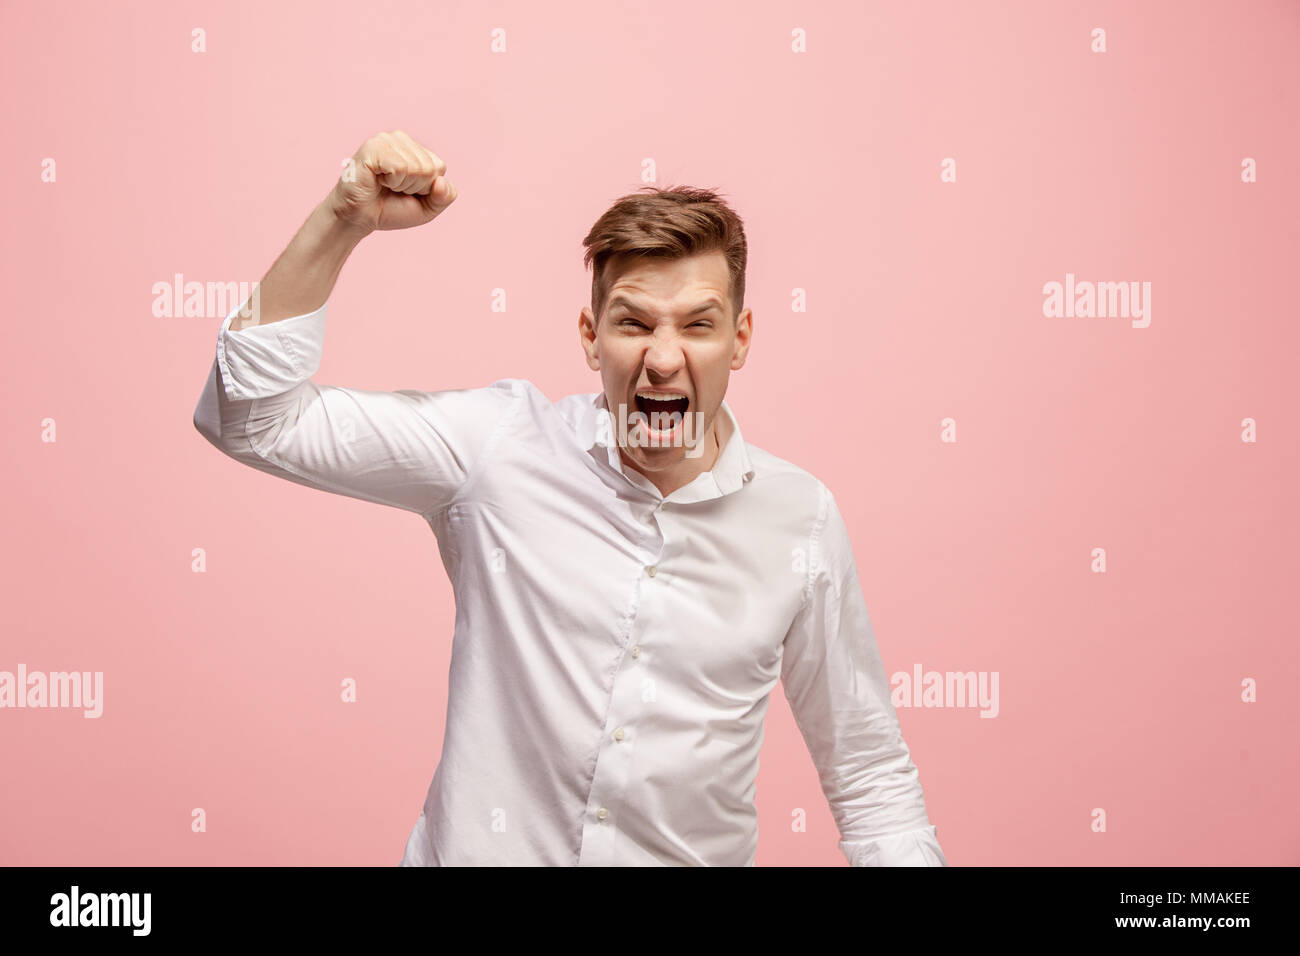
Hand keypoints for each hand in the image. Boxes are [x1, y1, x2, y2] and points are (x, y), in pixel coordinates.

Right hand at [327, 130, 457, 232]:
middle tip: (392, 189)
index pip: (439, 168)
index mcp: (414, 148)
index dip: (426, 188)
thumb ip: (444, 197)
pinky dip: (391, 182)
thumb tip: (441, 182)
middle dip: (414, 188)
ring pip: (416, 168)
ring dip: (401, 186)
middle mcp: (400, 139)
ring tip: (384, 184)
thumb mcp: (427, 208)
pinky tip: (378, 179)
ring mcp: (386, 140)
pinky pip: (400, 168)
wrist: (359, 218)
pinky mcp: (373, 147)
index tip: (406, 191)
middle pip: (429, 168)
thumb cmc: (389, 209)